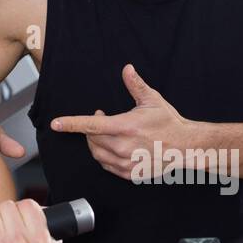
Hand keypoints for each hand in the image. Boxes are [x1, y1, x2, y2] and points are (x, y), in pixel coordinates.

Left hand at [50, 64, 196, 180]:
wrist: (186, 147)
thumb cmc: (169, 123)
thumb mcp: (152, 100)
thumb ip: (136, 85)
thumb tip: (127, 69)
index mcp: (125, 127)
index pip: (91, 125)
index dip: (71, 124)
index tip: (57, 123)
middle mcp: (123, 146)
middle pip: (92, 140)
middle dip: (90, 129)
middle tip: (101, 119)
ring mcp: (126, 162)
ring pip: (97, 154)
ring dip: (96, 143)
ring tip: (106, 134)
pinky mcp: (130, 173)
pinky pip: (107, 166)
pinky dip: (105, 157)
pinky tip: (113, 148)